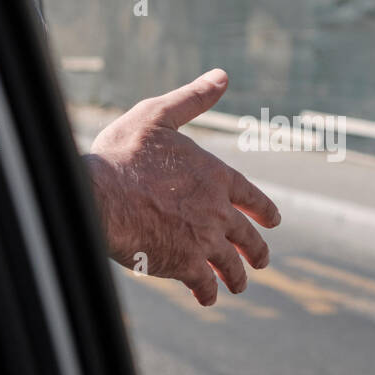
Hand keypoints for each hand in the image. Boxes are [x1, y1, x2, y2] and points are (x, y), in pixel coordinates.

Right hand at [83, 69, 280, 305]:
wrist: (101, 195)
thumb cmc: (124, 154)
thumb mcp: (159, 115)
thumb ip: (192, 100)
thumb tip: (222, 76)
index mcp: (216, 176)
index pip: (250, 196)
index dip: (264, 209)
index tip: (273, 221)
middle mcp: (218, 211)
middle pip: (247, 235)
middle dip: (256, 250)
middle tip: (261, 261)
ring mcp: (204, 240)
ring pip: (231, 264)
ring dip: (237, 276)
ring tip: (238, 286)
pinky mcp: (185, 264)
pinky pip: (204, 284)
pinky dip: (208, 292)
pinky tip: (208, 299)